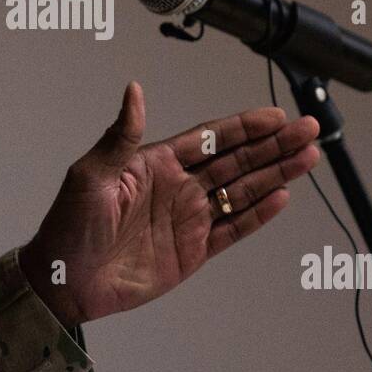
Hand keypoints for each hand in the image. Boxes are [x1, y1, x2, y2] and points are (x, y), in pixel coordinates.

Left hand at [20, 81, 320, 326]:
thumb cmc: (68, 225)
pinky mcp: (192, 251)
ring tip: (308, 157)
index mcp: (155, 162)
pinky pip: (233, 229)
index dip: (244, 126)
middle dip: (273, 145)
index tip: (275, 115)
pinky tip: (281, 197)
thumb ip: (121, 135)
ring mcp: (188, 219)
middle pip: (236, 160)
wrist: (63, 282)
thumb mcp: (91, 174)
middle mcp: (177, 187)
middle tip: (308, 130)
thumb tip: (134, 90)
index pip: (210, 138)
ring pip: (242, 191)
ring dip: (275, 175)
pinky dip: (258, 214)